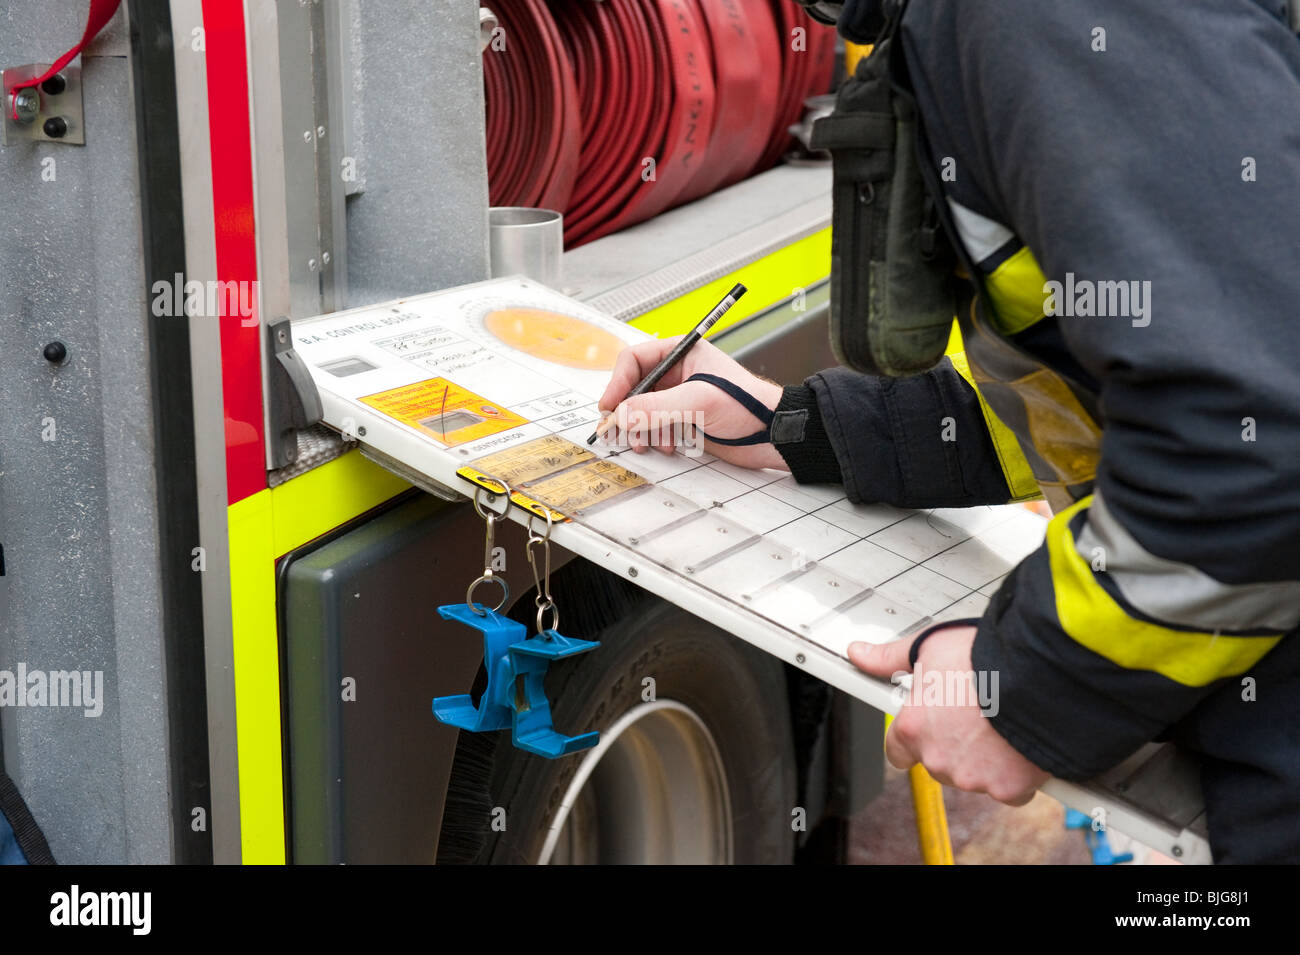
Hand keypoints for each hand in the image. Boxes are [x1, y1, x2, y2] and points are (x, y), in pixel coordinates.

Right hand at [598, 337, 788, 469]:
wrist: (771, 435)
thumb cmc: (747, 405)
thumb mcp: (699, 401)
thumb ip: (657, 408)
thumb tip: (620, 415)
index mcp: (681, 354)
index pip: (635, 359)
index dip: (618, 381)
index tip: (610, 405)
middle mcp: (677, 373)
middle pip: (633, 387)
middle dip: (626, 410)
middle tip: (616, 430)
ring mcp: (679, 398)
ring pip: (641, 411)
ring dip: (638, 429)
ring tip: (644, 444)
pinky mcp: (683, 421)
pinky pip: (654, 427)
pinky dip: (653, 438)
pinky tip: (667, 446)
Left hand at [847, 625, 1049, 805]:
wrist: (1037, 675)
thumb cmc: (984, 656)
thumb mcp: (928, 647)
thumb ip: (888, 658)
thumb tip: (858, 654)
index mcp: (913, 728)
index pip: (897, 751)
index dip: (913, 738)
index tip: (927, 726)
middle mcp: (937, 758)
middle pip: (938, 761)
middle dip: (954, 744)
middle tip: (974, 714)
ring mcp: (972, 777)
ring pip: (974, 775)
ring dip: (985, 757)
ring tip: (999, 721)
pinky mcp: (1008, 789)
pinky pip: (1010, 789)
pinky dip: (1016, 773)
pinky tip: (1021, 743)